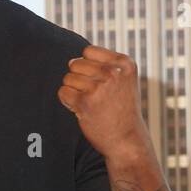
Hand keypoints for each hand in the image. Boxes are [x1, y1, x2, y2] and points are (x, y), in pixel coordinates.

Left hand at [56, 44, 148, 159]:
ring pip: (68, 78)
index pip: (88, 51)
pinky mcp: (85, 103)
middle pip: (75, 64)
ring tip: (88, 103)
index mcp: (124, 64)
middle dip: (78, 78)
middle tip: (91, 95)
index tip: (97, 80)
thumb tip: (71, 60)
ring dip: (73, 91)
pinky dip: (68, 101)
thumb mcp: (125, 81)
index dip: (87, 65)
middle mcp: (112, 73)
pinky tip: (80, 109)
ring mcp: (98, 87)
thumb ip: (105, 65)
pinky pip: (63, 92)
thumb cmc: (122, 109)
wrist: (127, 139)